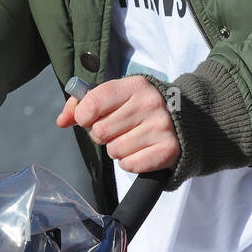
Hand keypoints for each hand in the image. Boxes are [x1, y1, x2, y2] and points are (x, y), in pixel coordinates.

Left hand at [55, 75, 180, 173]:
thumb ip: (84, 104)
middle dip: (103, 134)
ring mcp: (161, 128)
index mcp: (135, 85)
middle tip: (117, 129)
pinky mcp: (168, 150)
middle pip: (101, 131)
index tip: (87, 119)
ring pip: (114, 151)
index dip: (83, 115)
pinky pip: (129, 165)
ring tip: (131, 139)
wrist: (189, 120)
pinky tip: (140, 150)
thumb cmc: (142, 108)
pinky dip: (130, 162)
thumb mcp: (118, 96)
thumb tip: (61, 121)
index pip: (95, 101)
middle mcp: (150, 104)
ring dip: (117, 149)